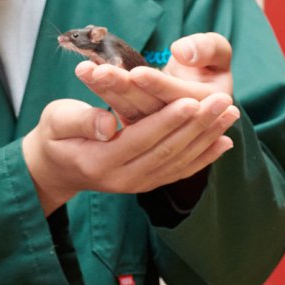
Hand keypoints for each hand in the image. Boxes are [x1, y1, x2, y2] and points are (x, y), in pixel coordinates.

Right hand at [21, 90, 238, 214]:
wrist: (55, 169)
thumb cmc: (54, 136)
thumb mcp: (56, 121)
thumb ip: (80, 121)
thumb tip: (108, 124)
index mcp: (100, 161)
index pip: (141, 139)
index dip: (168, 120)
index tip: (192, 100)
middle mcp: (124, 179)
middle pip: (168, 151)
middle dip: (198, 125)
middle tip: (223, 100)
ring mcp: (138, 185)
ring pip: (179, 161)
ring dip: (207, 137)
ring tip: (229, 113)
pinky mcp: (148, 183)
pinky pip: (180, 172)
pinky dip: (204, 157)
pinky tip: (224, 141)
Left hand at [75, 32, 235, 123]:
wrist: (198, 83)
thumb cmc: (209, 60)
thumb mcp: (217, 51)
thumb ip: (208, 48)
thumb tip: (183, 53)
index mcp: (204, 107)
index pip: (176, 97)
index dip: (156, 84)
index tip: (136, 71)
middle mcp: (178, 122)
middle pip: (146, 105)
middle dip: (120, 86)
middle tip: (96, 70)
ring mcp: (156, 127)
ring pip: (128, 107)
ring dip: (105, 88)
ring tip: (84, 69)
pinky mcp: (139, 123)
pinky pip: (119, 105)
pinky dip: (102, 88)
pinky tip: (85, 73)